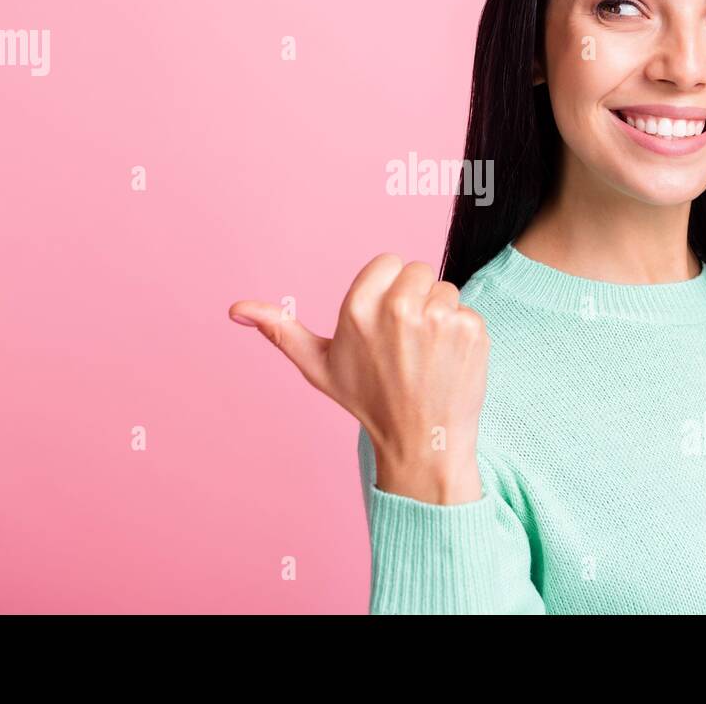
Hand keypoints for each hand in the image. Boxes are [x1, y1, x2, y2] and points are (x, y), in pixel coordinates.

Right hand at [229, 254, 488, 503]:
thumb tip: (235, 309)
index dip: (388, 291)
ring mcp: (437, 319)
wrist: (420, 443)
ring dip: (440, 316)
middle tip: (407, 342)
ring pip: (446, 289)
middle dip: (415, 298)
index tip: (385, 325)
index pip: (388, 262)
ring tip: (427, 355)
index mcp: (358, 308)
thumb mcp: (318, 366)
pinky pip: (469, 311)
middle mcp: (397, 308)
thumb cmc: (368, 401)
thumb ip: (280, 331)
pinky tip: (448, 362)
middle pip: (419, 270)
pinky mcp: (470, 330)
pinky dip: (463, 334)